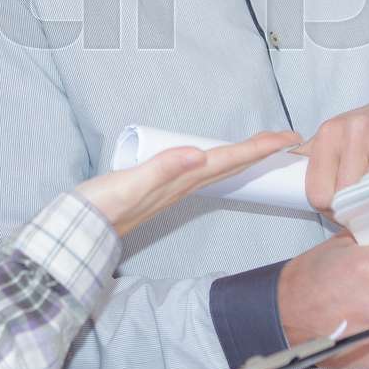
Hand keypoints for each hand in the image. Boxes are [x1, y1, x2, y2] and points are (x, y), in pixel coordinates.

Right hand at [76, 130, 300, 234]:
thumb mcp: (130, 184)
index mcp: (181, 181)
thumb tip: (200, 155)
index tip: (288, 138)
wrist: (79, 230)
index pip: (229, 160)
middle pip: (232, 166)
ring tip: (264, 146)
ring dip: (244, 157)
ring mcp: (174, 188)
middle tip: (289, 139)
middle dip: (261, 151)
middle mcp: (183, 185)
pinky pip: (203, 172)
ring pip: (220, 170)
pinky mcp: (162, 187)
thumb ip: (162, 169)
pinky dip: (221, 162)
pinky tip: (219, 160)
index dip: (259, 148)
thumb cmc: (101, 206)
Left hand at [300, 92, 368, 215]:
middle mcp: (354, 130)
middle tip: (363, 206)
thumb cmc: (368, 132)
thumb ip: (309, 160)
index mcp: (329, 132)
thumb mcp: (333, 138)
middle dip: (352, 210)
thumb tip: (279, 181)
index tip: (339, 209)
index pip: (317, 194)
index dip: (328, 209)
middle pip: (345, 198)